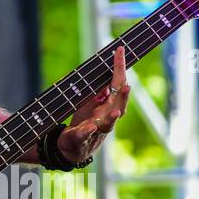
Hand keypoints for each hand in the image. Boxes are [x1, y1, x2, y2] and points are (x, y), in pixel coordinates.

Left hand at [58, 45, 130, 163]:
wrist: (71, 148)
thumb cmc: (83, 124)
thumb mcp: (90, 104)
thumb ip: (99, 91)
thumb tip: (107, 76)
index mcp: (108, 106)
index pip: (117, 84)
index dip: (119, 67)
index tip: (119, 49)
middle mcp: (106, 118)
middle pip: (119, 105)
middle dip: (124, 95)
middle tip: (127, 84)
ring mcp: (96, 131)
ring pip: (109, 124)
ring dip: (112, 117)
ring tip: (116, 111)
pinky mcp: (82, 139)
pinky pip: (85, 135)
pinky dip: (87, 131)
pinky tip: (89, 127)